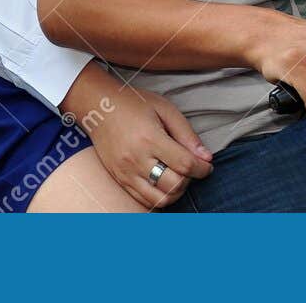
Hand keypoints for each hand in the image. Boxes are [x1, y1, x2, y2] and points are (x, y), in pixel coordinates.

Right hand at [61, 66, 212, 209]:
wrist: (98, 107)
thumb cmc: (134, 103)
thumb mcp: (165, 109)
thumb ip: (186, 134)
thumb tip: (206, 158)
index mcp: (149, 138)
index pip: (184, 165)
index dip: (202, 168)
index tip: (207, 165)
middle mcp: (136, 159)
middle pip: (174, 185)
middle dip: (190, 180)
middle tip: (191, 168)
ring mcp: (126, 173)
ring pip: (160, 200)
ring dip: (176, 192)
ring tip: (177, 176)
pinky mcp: (119, 180)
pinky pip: (144, 201)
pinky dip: (159, 197)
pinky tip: (164, 182)